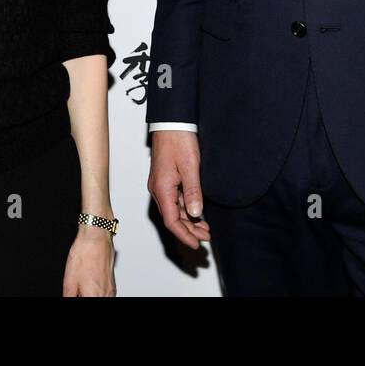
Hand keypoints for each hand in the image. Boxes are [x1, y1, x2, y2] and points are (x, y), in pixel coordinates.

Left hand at [63, 224, 115, 295]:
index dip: (77, 296)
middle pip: (93, 300)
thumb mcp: (69, 281)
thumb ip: (68, 296)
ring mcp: (111, 289)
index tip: (74, 293)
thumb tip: (68, 299)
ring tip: (81, 285)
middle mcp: (106, 294)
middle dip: (83, 295)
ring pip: (99, 297)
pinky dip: (95, 291)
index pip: (86, 302)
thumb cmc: (85, 254)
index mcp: (94, 296)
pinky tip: (88, 282)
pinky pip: (103, 293)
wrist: (95, 237)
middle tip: (76, 289)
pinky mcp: (112, 282)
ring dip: (89, 294)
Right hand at [147, 130, 209, 248]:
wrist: (172, 122)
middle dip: (189, 230)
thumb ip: (193, 191)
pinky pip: (174, 200)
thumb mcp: (191, 167)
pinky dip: (186, 209)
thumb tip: (196, 214)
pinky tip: (197, 212)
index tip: (197, 243)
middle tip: (206, 237)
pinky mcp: (165, 179)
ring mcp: (161, 184)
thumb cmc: (179, 140)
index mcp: (162, 189)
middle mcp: (158, 189)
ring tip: (205, 228)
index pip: (171, 221)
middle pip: (172, 218)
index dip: (184, 235)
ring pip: (174, 210)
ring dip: (188, 221)